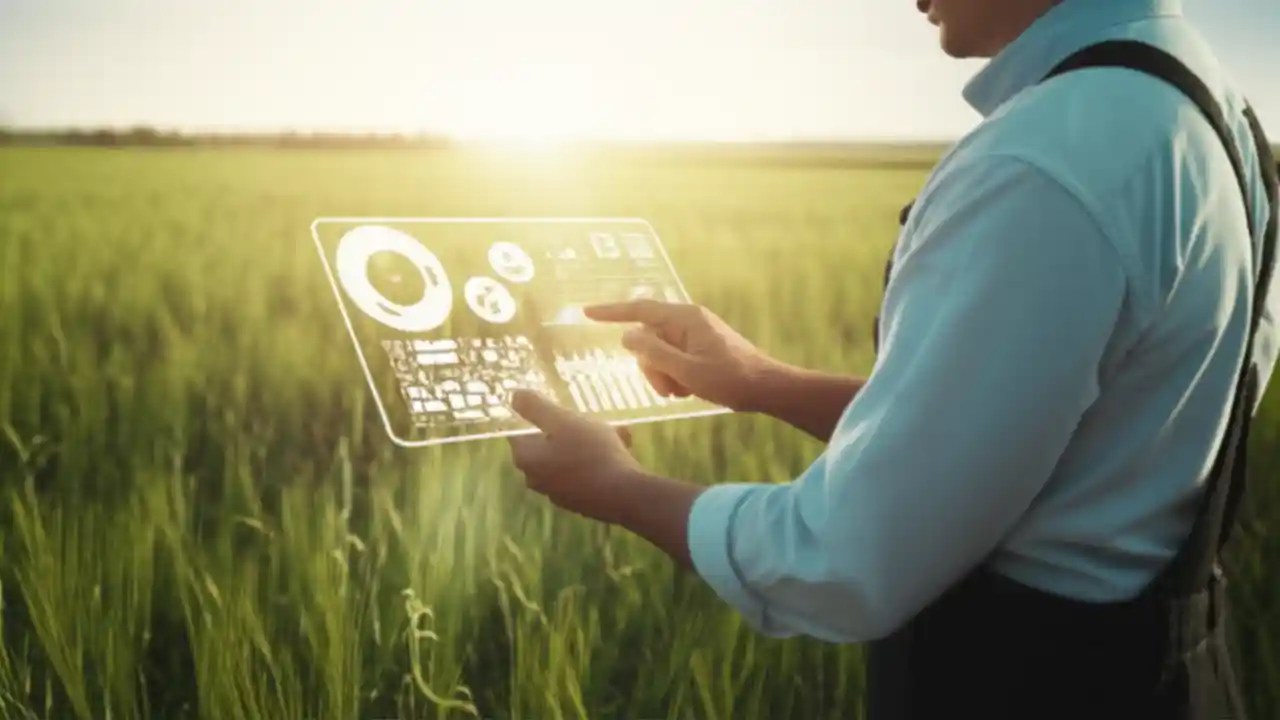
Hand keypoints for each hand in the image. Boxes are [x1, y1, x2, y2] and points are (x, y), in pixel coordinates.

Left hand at [507, 389, 643, 523]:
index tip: (556, 405)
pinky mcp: (581, 501)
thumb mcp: (563, 420)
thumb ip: (535, 407)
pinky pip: (585, 472)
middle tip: (589, 416)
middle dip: (568, 427)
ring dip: (588, 442)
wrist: (625, 495)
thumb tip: (513, 396)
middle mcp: (537, 479)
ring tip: (614, 430)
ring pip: (569, 457)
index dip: (535, 414)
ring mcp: (559, 493)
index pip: (519, 431)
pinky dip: (598, 459)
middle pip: (546, 444)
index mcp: (527, 459)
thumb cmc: (590, 453)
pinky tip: (622, 449)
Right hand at [584, 300, 775, 410]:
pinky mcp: (699, 348)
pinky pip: (673, 360)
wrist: (766, 388)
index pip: (640, 309)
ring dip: (663, 376)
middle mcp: (688, 321)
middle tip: (669, 388)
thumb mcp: (686, 369)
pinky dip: (674, 377)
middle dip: (651, 366)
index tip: (587, 312)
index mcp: (685, 318)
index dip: (611, 312)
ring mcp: (694, 335)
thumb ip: (653, 352)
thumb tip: (627, 336)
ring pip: (658, 353)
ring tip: (683, 391)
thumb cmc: (730, 378)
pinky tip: (690, 390)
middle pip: (648, 339)